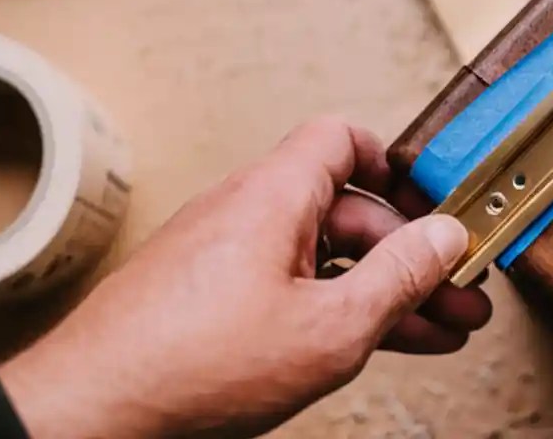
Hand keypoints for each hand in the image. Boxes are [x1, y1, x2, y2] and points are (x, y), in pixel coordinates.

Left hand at [0, 118, 489, 438]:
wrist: (95, 414)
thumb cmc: (191, 364)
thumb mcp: (332, 326)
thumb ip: (400, 277)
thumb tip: (445, 238)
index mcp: (275, 196)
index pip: (344, 141)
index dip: (398, 168)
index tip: (437, 206)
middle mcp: (247, 213)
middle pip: (348, 210)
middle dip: (411, 254)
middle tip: (457, 293)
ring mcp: (227, 257)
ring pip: (325, 257)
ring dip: (383, 291)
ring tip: (436, 330)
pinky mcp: (211, 298)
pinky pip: (293, 286)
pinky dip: (337, 308)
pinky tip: (373, 342)